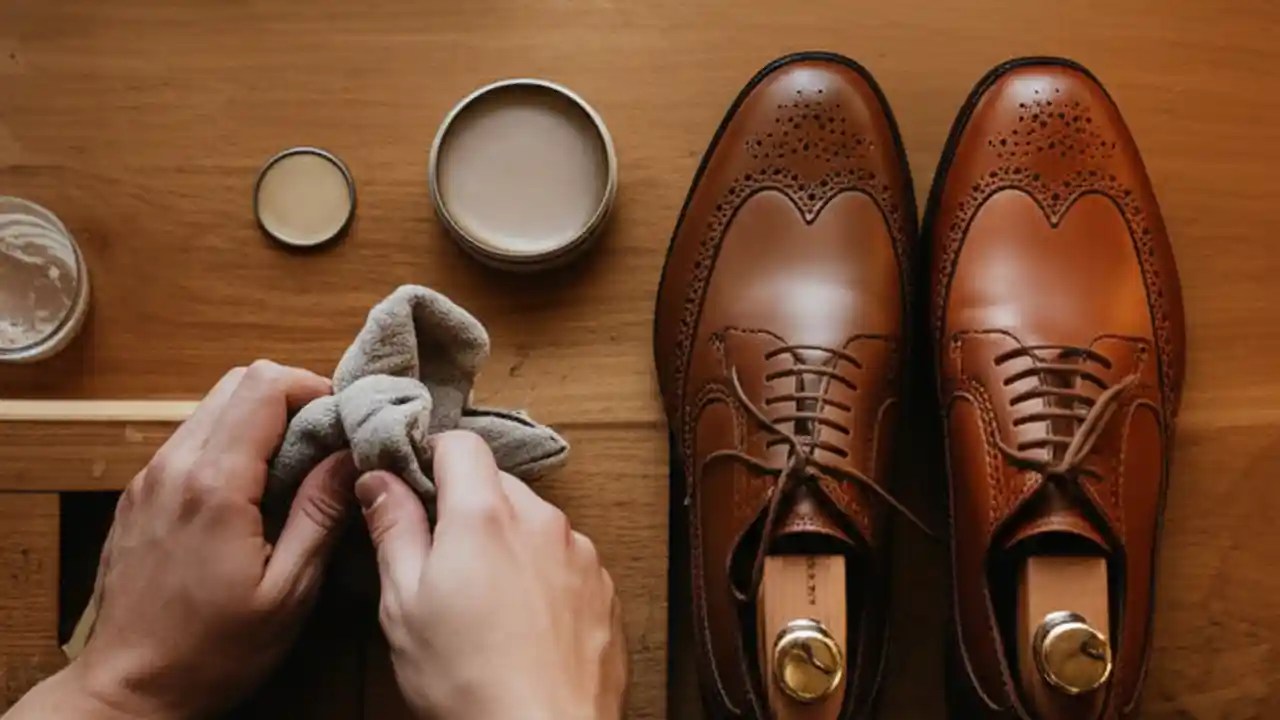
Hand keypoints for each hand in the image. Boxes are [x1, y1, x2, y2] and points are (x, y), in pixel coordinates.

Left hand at [8, 361, 358, 719]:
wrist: (129, 688)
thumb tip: (349, 455)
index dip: (313, 389)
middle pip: (237, 382)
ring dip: (259, 419)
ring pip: (211, 407)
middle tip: (324, 440)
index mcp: (215, 484)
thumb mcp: (288, 591)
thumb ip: (321, 514)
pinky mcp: (139, 495)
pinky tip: (254, 490)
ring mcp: (149, 478)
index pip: (264, 386)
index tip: (343, 424)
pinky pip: (190, 439)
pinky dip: (230, 442)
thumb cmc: (215, 651)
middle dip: (290, 396)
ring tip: (294, 466)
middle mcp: (174, 466)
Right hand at [359, 430, 626, 719]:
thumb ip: (394, 530)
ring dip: (509, 541)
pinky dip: (542, 573)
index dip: (432, 457)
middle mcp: (541, 521)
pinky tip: (524, 621)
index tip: (414, 485)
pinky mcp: (603, 587)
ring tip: (486, 602)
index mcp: (484, 515)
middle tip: (441, 560)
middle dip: (468, 507)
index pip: (461, 444)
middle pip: (498, 484)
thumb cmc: (467, 680)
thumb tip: (380, 479)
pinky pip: (565, 558)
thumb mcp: (405, 605)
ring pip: (534, 522)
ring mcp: (580, 553)